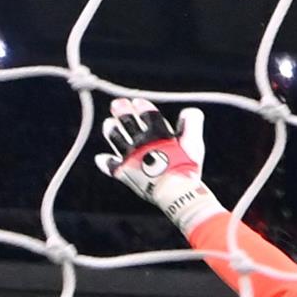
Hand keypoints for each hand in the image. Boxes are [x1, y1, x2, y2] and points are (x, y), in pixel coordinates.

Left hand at [96, 98, 222, 231]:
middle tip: (117, 104)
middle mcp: (140, 143)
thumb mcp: (194, 145)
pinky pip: (110, 164)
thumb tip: (191, 111)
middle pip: (127, 122)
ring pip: (115, 138)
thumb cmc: (187, 169)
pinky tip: (101, 158)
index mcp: (158, 135)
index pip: (147, 114)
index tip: (138, 103)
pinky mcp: (123, 172)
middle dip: (122, 111)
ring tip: (109, 123)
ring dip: (111, 129)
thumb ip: (192, 125)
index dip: (142, 107)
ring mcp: (130, 157)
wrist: (176, 194)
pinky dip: (105, 161)